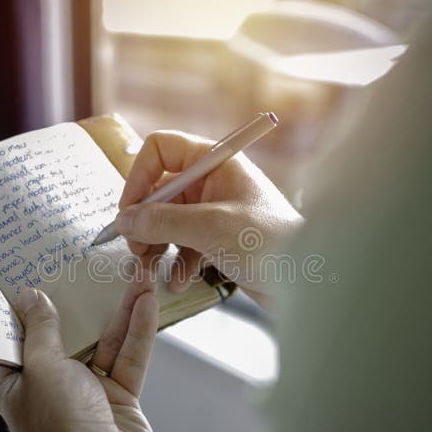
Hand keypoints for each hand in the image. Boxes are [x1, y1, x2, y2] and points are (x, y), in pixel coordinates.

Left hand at [0, 272, 158, 431]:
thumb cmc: (60, 427)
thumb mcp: (41, 369)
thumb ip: (41, 330)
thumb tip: (31, 297)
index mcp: (22, 382)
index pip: (23, 337)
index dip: (31, 306)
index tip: (39, 274)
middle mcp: (54, 384)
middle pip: (70, 334)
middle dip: (86, 303)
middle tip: (97, 268)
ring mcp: (90, 391)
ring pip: (107, 342)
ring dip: (123, 310)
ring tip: (139, 276)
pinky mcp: (121, 396)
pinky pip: (130, 357)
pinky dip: (139, 331)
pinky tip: (147, 304)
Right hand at [115, 130, 302, 303]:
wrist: (308, 281)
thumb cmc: (268, 244)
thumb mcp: (208, 228)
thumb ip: (161, 221)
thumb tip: (124, 219)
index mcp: (217, 162)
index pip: (162, 149)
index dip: (140, 176)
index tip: (129, 211)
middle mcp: (215, 181)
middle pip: (161, 190)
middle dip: (145, 220)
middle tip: (136, 248)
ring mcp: (218, 211)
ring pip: (170, 220)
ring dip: (157, 245)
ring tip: (150, 269)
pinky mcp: (221, 239)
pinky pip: (187, 244)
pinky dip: (179, 262)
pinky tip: (179, 282)